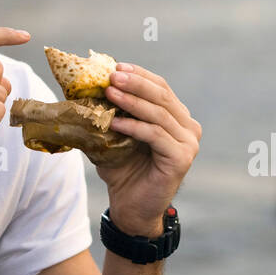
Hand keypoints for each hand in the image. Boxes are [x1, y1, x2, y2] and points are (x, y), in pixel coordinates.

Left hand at [98, 63, 200, 236]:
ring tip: (110, 92)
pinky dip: (134, 126)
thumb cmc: (123, 171)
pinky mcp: (182, 159)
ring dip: (132, 101)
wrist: (131, 208)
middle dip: (135, 83)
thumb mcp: (116, 134)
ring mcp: (189, 144)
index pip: (161, 88)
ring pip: (159, 114)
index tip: (116, 66)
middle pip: (162, 97)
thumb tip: (86, 85)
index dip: (140, 74)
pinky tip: (116, 121)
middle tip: (112, 75)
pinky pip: (156, 135)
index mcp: (178, 118)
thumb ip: (112, 111)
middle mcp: (189, 128)